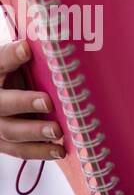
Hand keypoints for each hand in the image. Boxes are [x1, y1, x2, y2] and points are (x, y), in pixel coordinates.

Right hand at [0, 40, 65, 161]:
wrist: (12, 93)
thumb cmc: (26, 73)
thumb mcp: (29, 62)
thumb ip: (39, 56)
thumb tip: (65, 42)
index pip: (0, 62)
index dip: (11, 56)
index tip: (26, 49)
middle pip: (2, 103)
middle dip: (24, 102)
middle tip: (48, 101)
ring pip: (10, 130)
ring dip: (34, 132)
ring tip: (57, 130)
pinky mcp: (4, 141)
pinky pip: (19, 150)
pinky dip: (40, 151)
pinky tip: (59, 150)